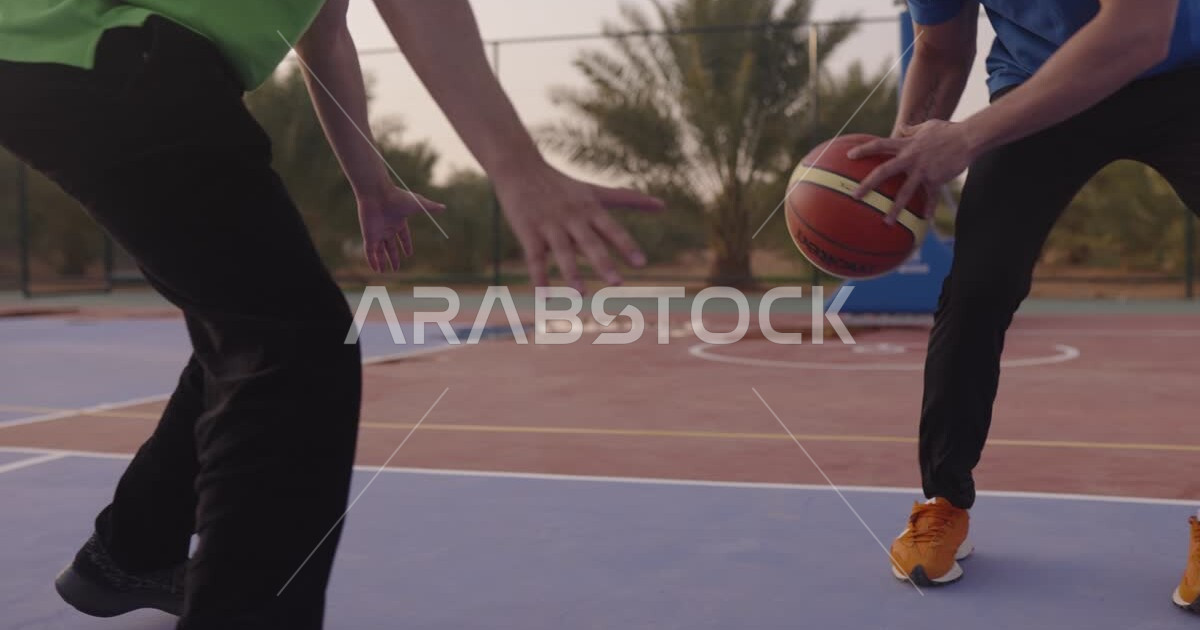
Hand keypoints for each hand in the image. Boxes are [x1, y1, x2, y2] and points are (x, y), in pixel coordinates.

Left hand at [356, 186, 445, 272]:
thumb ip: (431, 207)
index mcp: (399, 221)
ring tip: (383, 272)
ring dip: (381, 261)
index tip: (409, 254)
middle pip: (391, 246)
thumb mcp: (418, 204)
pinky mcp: (369, 235)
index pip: (403, 236)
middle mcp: (387, 228)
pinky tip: (375, 269)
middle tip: (396, 269)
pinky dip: (372, 260)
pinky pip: (370, 251)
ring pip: (379, 250)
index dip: (406, 245)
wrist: (378, 193)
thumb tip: (444, 208)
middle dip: (393, 257)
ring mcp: (377, 232)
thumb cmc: (397, 197)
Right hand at [494, 166, 664, 291]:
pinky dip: (539, 277)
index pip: (611, 229)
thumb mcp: (597, 190)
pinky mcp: (528, 231)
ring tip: (581, 294)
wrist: (520, 167)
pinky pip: (534, 257)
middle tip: (617, 283)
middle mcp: (572, 217)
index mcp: (590, 209)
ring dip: (571, 273)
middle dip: (603, 262)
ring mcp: (549, 225)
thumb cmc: (562, 184)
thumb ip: (630, 199)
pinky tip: (543, 297)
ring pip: (563, 251)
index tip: (641, 264)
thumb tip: (664, 206)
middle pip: (590, 242)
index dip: (626, 246)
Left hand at [847, 120, 974, 222]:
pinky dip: (928, 208)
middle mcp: (910, 158)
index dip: (864, 149)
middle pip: (884, 171)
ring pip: (905, 192)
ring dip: (895, 208)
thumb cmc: (948, 130)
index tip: (849, 156)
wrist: (968, 137)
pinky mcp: (936, 179)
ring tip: (886, 222)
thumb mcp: (927, 126)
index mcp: (906, 145)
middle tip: (855, 196)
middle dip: (868, 184)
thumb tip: (901, 128)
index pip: (879, 144)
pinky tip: (925, 219)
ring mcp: (923, 170)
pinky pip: (930, 198)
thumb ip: (911, 130)